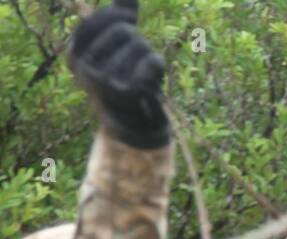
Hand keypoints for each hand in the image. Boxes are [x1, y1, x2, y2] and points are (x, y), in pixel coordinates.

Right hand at [68, 0, 168, 149]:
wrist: (133, 120)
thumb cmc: (124, 76)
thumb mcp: (113, 46)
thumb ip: (118, 17)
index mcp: (75, 55)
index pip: (96, 20)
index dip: (117, 17)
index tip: (127, 24)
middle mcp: (86, 68)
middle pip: (123, 30)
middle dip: (136, 39)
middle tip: (133, 60)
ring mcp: (106, 81)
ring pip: (140, 44)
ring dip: (147, 54)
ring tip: (141, 72)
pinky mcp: (130, 92)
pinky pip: (152, 61)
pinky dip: (157, 64)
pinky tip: (152, 81)